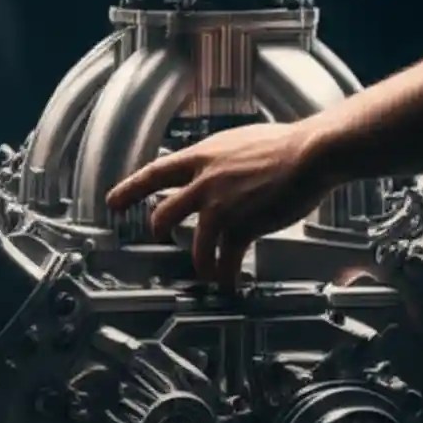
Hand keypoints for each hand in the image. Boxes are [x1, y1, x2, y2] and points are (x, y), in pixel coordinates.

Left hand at [105, 122, 332, 287]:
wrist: (310, 154)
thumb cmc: (285, 144)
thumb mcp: (239, 141)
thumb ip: (220, 158)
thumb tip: (215, 166)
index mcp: (202, 156)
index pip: (154, 173)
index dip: (129, 189)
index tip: (113, 201)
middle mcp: (203, 182)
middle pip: (163, 214)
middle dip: (159, 230)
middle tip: (160, 236)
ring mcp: (220, 206)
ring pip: (193, 245)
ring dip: (198, 262)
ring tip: (205, 272)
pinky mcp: (241, 227)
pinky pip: (225, 259)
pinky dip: (226, 274)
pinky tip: (229, 281)